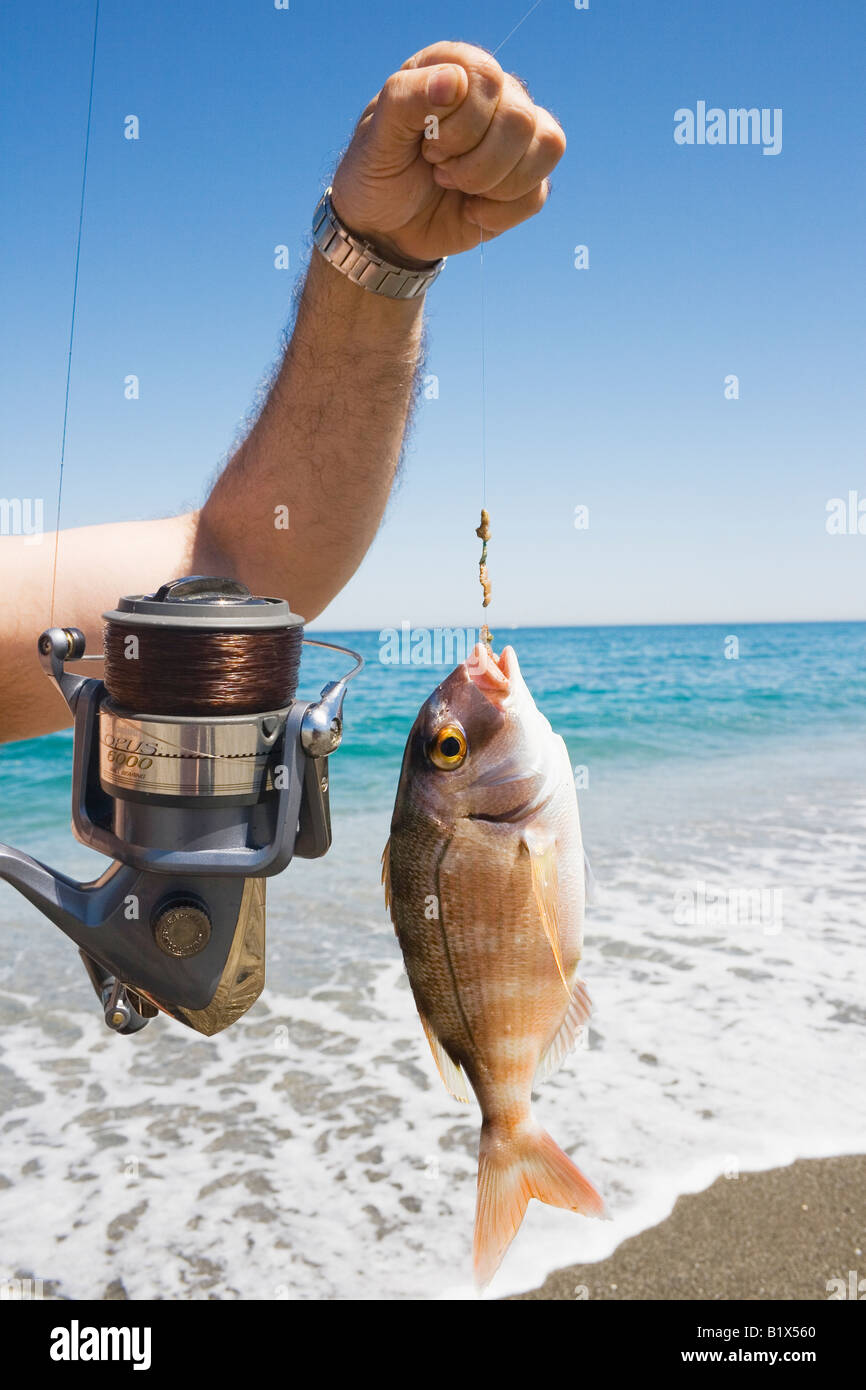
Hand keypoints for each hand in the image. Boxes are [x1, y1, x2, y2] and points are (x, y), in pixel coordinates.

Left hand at [330, 40, 565, 268]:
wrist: (382, 226)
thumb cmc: (377, 173)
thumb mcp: (376, 137)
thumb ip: (406, 98)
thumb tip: (454, 81)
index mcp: (455, 68)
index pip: (487, 79)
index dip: (461, 124)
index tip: (426, 145)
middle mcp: (493, 96)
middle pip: (520, 119)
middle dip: (476, 161)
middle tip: (439, 169)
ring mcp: (513, 139)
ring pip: (546, 147)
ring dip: (493, 183)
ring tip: (457, 186)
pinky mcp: (524, 181)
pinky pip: (538, 192)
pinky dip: (500, 212)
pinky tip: (471, 210)